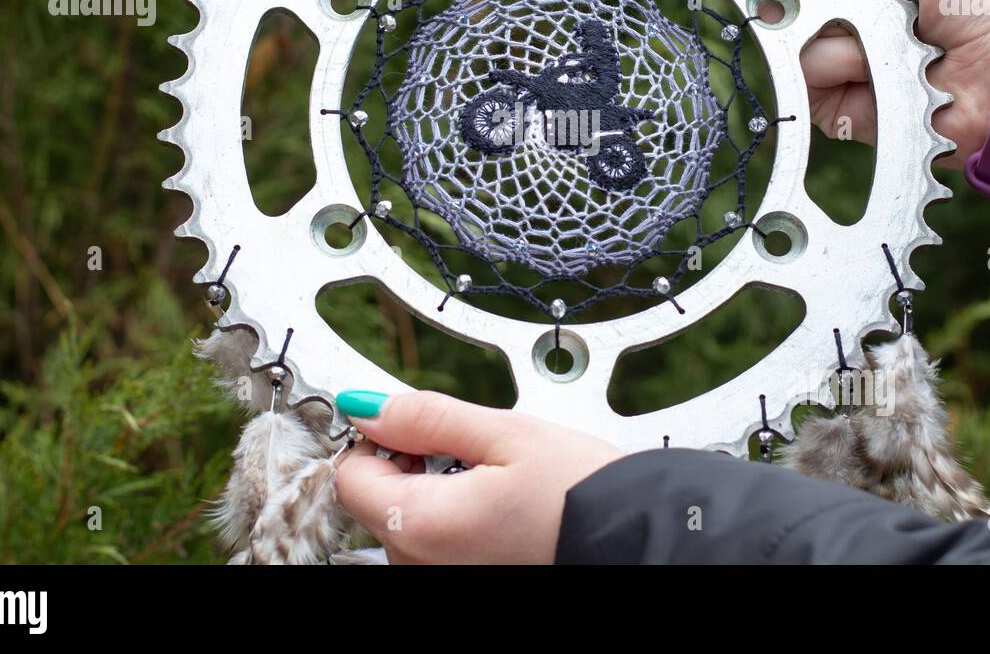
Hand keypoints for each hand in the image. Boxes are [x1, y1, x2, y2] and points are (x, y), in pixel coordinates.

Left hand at [334, 390, 620, 563]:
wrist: (638, 540)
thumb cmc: (582, 494)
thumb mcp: (507, 433)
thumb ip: (427, 417)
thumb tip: (370, 406)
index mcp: (422, 525)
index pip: (351, 475)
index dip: (379, 438)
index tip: (416, 424)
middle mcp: (422, 565)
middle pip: (378, 502)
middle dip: (410, 466)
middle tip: (470, 450)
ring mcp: (444, 580)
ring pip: (408, 525)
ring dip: (434, 494)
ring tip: (493, 480)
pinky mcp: (465, 584)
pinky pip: (436, 548)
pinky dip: (454, 522)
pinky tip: (498, 507)